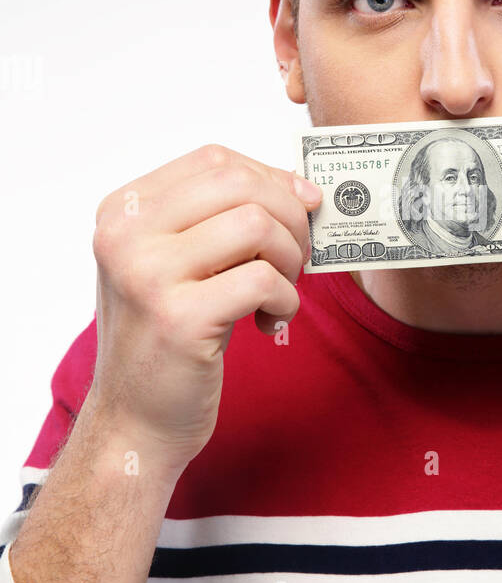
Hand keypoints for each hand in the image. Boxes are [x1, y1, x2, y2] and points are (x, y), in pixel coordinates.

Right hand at [89, 143, 321, 469]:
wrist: (134, 421)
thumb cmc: (167, 339)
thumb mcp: (175, 265)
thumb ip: (218, 220)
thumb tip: (298, 187)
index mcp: (121, 212)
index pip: (214, 160)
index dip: (270, 178)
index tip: (299, 208)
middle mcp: (124, 236)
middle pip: (238, 183)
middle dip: (288, 215)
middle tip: (296, 257)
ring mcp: (146, 276)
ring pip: (256, 225)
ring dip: (290, 259)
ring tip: (280, 291)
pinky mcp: (178, 319)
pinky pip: (262, 280)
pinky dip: (285, 300)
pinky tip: (270, 323)